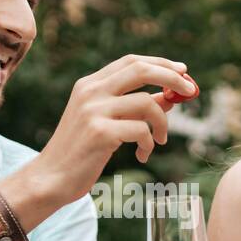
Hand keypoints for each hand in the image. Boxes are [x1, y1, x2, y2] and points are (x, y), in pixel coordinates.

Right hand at [23, 54, 197, 204]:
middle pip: (141, 70)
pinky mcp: (100, 132)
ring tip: (160, 140)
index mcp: (89, 84)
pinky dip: (149, 143)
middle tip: (190, 91)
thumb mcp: (106, 123)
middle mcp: (90, 91)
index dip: (161, 64)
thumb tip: (169, 97)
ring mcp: (93, 110)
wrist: (50, 178)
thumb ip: (132, 108)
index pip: (131, 61)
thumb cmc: (80, 152)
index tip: (182, 71)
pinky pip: (141, 130)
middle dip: (172, 78)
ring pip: (146, 103)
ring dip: (162, 123)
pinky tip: (142, 154)